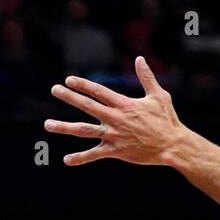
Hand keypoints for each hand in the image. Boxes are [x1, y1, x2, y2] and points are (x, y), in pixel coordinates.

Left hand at [45, 57, 185, 167]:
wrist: (172, 146)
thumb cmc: (167, 121)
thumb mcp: (159, 95)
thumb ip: (146, 77)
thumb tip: (140, 59)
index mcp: (124, 104)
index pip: (98, 91)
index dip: (83, 85)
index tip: (69, 79)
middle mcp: (115, 118)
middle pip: (87, 106)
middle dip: (69, 97)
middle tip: (54, 89)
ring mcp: (114, 135)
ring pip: (84, 130)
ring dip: (64, 127)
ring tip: (47, 125)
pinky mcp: (116, 151)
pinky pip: (94, 154)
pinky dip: (80, 158)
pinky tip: (66, 160)